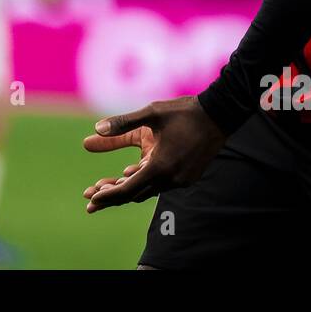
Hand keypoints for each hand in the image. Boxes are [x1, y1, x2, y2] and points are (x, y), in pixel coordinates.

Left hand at [81, 96, 225, 212]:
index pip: (128, 189)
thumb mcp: (151, 113)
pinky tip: (131, 174)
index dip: (107, 195)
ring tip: (104, 187)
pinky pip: (161, 186)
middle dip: (112, 196)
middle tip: (90, 200)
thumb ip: (123, 123)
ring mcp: (182, 180)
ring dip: (128, 190)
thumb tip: (96, 129)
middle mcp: (171, 179)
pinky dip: (144, 183)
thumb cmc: (184, 111)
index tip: (90, 199)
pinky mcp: (188, 177)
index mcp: (160, 166)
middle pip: (136, 194)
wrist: (220, 115)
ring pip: (148, 191)